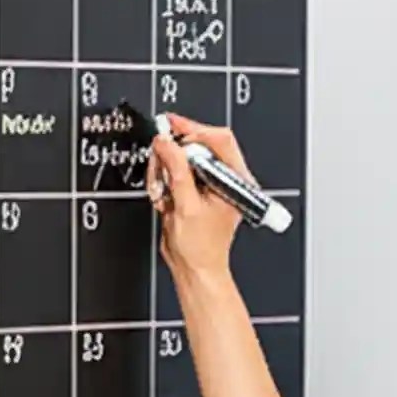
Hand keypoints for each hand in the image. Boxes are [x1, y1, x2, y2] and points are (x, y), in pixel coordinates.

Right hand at [146, 113, 256, 280]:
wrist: (194, 267)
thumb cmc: (201, 247)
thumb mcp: (187, 206)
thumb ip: (177, 170)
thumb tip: (166, 143)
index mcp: (235, 180)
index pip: (219, 139)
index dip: (193, 131)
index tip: (170, 129)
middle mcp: (225, 177)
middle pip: (198, 144)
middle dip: (173, 155)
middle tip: (161, 167)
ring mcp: (208, 181)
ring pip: (181, 156)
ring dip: (165, 170)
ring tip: (163, 192)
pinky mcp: (193, 186)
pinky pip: (173, 169)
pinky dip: (163, 179)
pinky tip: (164, 197)